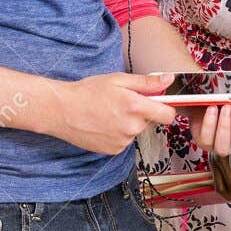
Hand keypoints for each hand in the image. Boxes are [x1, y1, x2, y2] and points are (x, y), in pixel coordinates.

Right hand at [49, 72, 176, 154]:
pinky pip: (124, 141)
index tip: (158, 103)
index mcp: (136, 108)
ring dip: (129, 124)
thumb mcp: (118, 80)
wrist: (61, 110)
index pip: (168, 115)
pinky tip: (104, 124)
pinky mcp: (113, 150)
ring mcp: (122, 142)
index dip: (165, 108)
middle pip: (151, 122)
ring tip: (109, 113)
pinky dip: (118, 134)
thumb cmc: (87, 92)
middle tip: (123, 103)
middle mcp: (132, 128)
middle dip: (143, 113)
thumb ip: (147, 82)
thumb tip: (168, 80)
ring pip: (136, 132)